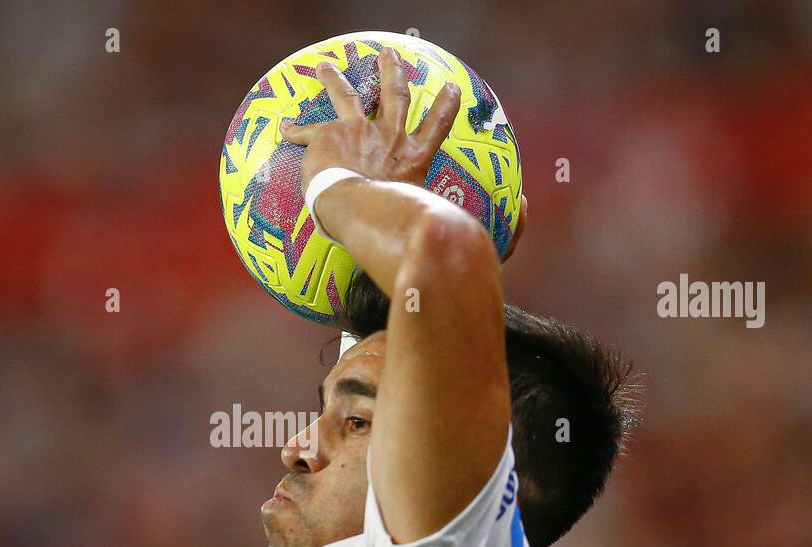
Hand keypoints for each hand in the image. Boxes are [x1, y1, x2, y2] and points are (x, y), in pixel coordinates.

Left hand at [279, 47, 526, 261]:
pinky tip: (281, 128)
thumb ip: (493, 221)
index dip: (443, 108)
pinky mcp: (329, 137)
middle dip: (393, 75)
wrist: (368, 214)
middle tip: (392, 56)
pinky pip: (307, 130)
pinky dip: (294, 129)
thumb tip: (530, 207)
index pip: (435, 128)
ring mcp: (358, 132)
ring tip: (324, 66)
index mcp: (414, 159)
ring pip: (346, 97)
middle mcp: (388, 138)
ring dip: (335, 79)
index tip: (451, 90)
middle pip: (392, 98)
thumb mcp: (452, 224)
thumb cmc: (406, 225)